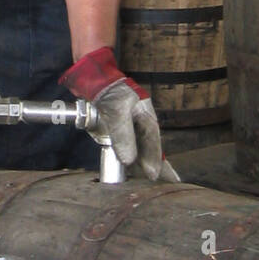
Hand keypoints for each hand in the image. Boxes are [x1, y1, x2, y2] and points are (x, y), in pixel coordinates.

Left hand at [60, 46, 164, 179]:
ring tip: (150, 178)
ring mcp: (131, 122)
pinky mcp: (119, 125)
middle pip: (150, 146)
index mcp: (146, 115)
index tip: (155, 176)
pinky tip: (131, 164)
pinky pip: (128, 143)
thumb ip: (124, 136)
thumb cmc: (109, 92)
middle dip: (157, 163)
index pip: (153, 142)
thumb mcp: (117, 113)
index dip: (155, 159)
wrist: (93, 79)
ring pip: (140, 146)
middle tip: (164, 180)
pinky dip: (131, 154)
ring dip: (144, 161)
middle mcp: (141, 120)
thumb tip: (129, 159)